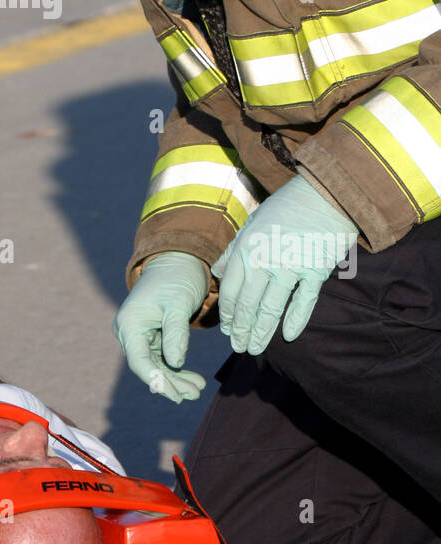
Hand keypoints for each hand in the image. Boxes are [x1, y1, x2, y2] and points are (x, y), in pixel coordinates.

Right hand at [113, 252, 208, 401]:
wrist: (178, 261)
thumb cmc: (177, 278)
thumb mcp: (179, 304)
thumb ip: (176, 333)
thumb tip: (175, 363)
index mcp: (130, 323)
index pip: (139, 360)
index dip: (156, 380)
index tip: (175, 395)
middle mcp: (129, 330)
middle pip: (147, 366)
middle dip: (170, 382)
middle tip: (193, 394)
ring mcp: (140, 334)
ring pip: (156, 365)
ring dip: (176, 378)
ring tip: (197, 389)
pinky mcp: (152, 335)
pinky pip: (162, 357)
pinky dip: (178, 368)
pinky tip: (194, 380)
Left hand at [211, 175, 357, 355]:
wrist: (324, 194)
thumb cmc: (286, 207)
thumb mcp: (252, 223)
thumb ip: (234, 249)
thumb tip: (218, 272)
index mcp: (246, 248)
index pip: (231, 290)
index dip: (228, 314)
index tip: (227, 329)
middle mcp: (265, 259)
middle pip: (248, 305)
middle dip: (241, 330)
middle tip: (238, 347)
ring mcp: (291, 266)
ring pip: (272, 308)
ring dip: (262, 332)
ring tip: (255, 349)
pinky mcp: (316, 270)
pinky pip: (304, 302)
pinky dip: (296, 320)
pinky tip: (289, 336)